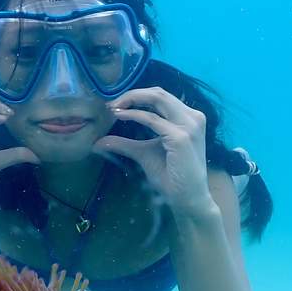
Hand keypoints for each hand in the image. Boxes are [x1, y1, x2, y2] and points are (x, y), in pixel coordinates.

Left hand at [92, 87, 216, 216]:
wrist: (187, 198)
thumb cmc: (170, 177)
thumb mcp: (143, 154)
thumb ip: (124, 144)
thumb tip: (99, 142)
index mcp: (187, 117)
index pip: (160, 97)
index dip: (137, 96)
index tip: (115, 104)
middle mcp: (192, 117)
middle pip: (159, 92)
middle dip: (132, 94)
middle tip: (111, 103)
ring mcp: (188, 126)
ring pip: (157, 98)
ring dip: (132, 99)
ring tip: (113, 107)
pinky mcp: (180, 137)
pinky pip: (152, 119)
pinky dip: (134, 115)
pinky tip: (119, 116)